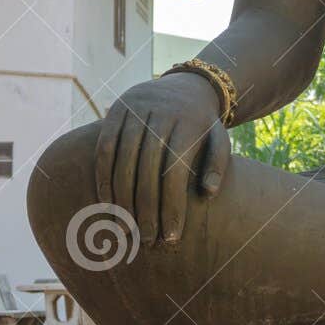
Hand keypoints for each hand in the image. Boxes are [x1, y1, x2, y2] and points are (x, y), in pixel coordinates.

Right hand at [93, 73, 230, 247]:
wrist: (187, 85)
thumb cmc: (204, 125)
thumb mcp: (220, 139)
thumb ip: (218, 164)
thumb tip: (208, 192)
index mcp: (189, 122)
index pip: (175, 170)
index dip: (171, 205)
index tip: (171, 236)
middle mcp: (161, 113)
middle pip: (148, 169)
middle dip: (146, 209)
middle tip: (148, 240)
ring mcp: (136, 110)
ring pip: (123, 161)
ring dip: (122, 199)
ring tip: (126, 229)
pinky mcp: (116, 110)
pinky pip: (104, 148)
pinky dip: (103, 178)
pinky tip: (108, 204)